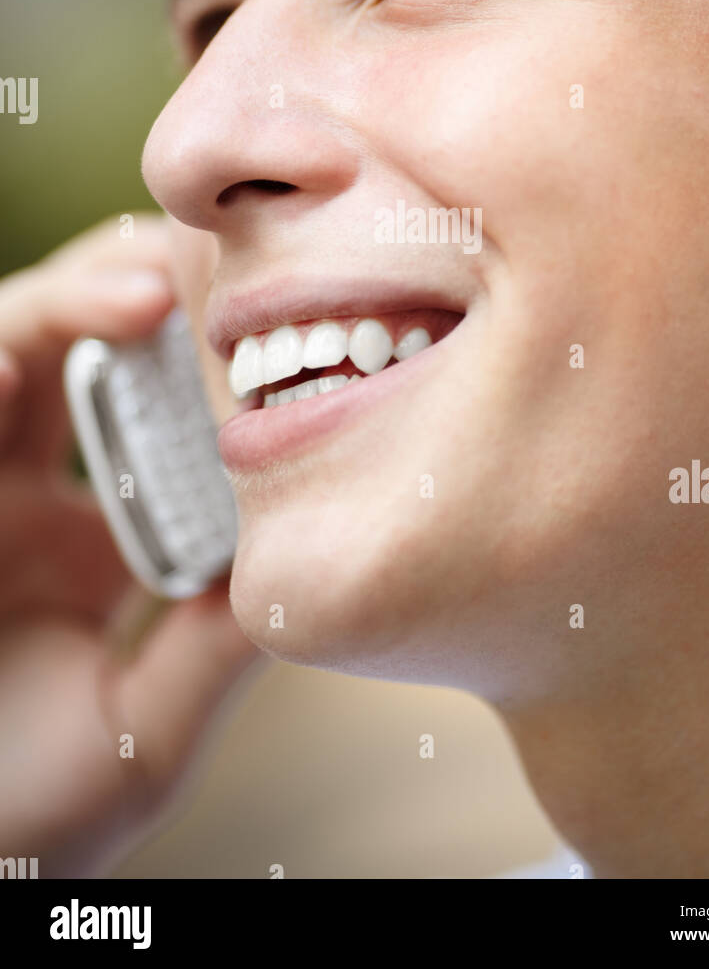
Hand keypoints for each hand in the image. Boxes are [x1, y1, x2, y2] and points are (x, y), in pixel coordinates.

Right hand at [0, 216, 260, 876]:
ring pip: (6, 341)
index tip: (263, 313)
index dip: (190, 345)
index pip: (137, 400)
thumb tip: (309, 561)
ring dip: (67, 308)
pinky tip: (7, 367)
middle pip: (75, 339)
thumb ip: (216, 645)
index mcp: (81, 523)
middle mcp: (20, 485)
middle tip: (202, 265)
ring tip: (141, 297)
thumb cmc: (30, 812)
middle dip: (133, 286)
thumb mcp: (147, 721)